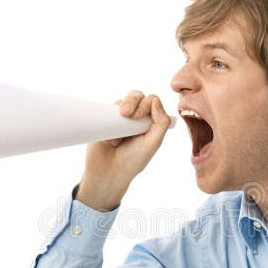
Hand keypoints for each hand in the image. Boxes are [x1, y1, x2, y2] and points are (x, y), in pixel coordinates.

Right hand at [76, 90, 171, 211]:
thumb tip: (156, 100)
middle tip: (126, 114)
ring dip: (121, 107)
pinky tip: (108, 135)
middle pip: (138, 96)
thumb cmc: (133, 161)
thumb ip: (160, 123)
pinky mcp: (106, 121)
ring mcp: (121, 119)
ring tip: (119, 120)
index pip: (152, 101)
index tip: (139, 118)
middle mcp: (137, 118)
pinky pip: (107, 110)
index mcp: (151, 122)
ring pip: (122, 100)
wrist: (108, 172)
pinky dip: (107, 118)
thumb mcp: (152, 144)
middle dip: (132, 101)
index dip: (146, 105)